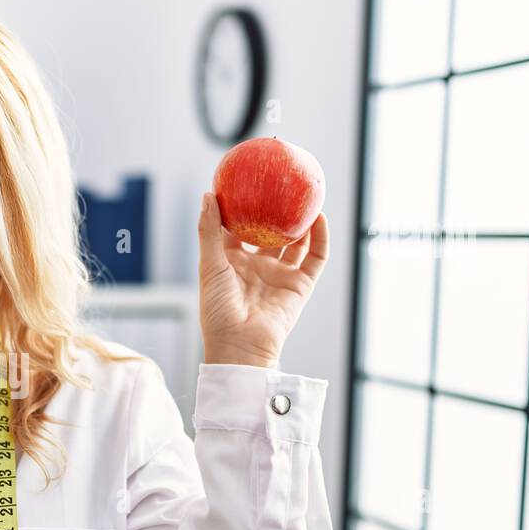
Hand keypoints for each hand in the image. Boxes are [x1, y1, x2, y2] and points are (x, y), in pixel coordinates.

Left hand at [196, 192, 328, 368]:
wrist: (239, 344)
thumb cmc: (218, 310)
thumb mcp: (210, 265)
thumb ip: (210, 231)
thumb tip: (208, 195)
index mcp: (232, 264)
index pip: (238, 231)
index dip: (242, 210)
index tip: (245, 184)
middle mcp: (257, 268)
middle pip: (270, 234)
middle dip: (276, 212)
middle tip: (281, 185)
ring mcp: (280, 276)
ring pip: (296, 243)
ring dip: (301, 222)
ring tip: (305, 196)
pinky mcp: (299, 286)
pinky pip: (315, 258)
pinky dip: (320, 238)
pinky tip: (319, 217)